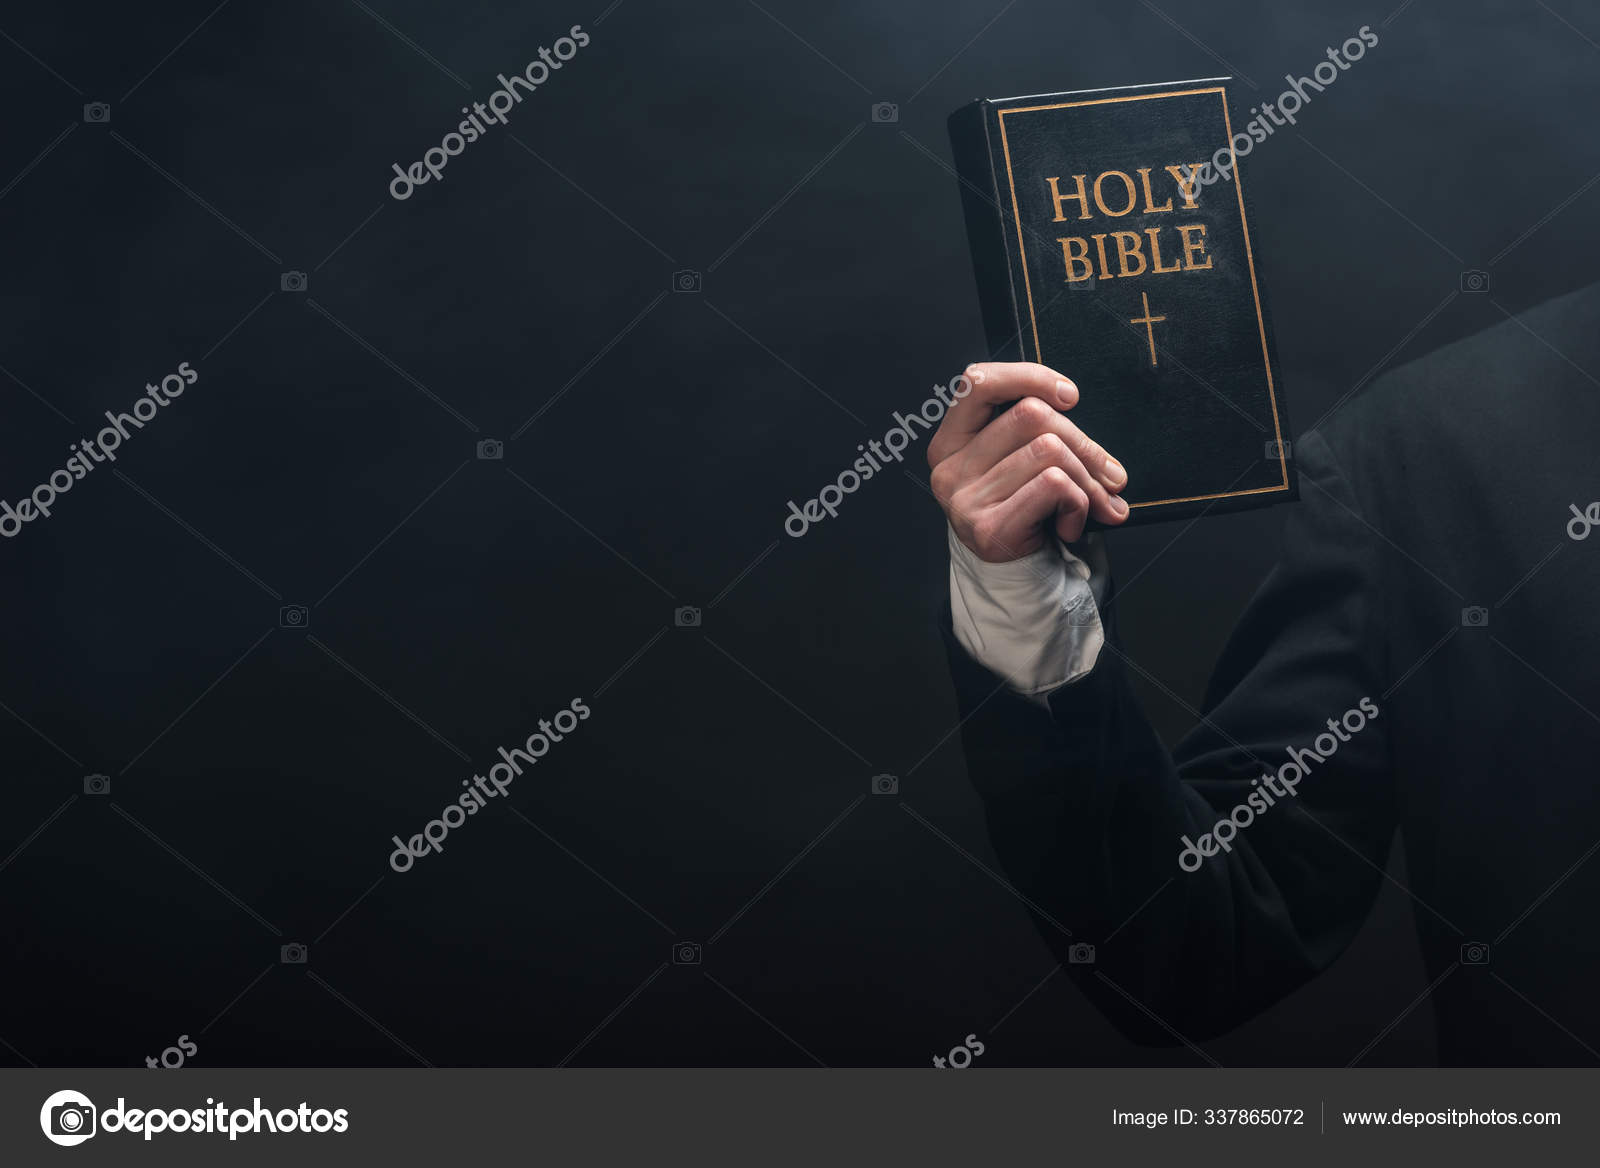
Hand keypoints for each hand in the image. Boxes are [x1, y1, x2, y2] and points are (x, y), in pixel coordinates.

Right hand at [928, 362, 1128, 561]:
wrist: (1013, 578)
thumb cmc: (1022, 512)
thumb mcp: (1019, 465)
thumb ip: (1036, 432)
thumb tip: (1076, 410)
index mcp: (951, 442)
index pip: (978, 382)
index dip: (1029, 376)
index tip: (1070, 396)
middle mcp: (949, 467)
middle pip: (1031, 415)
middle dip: (1084, 444)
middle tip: (1110, 475)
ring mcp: (964, 499)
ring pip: (1049, 451)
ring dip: (1088, 480)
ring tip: (1093, 504)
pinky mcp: (988, 527)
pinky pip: (1054, 486)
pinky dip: (1080, 503)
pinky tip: (1071, 524)